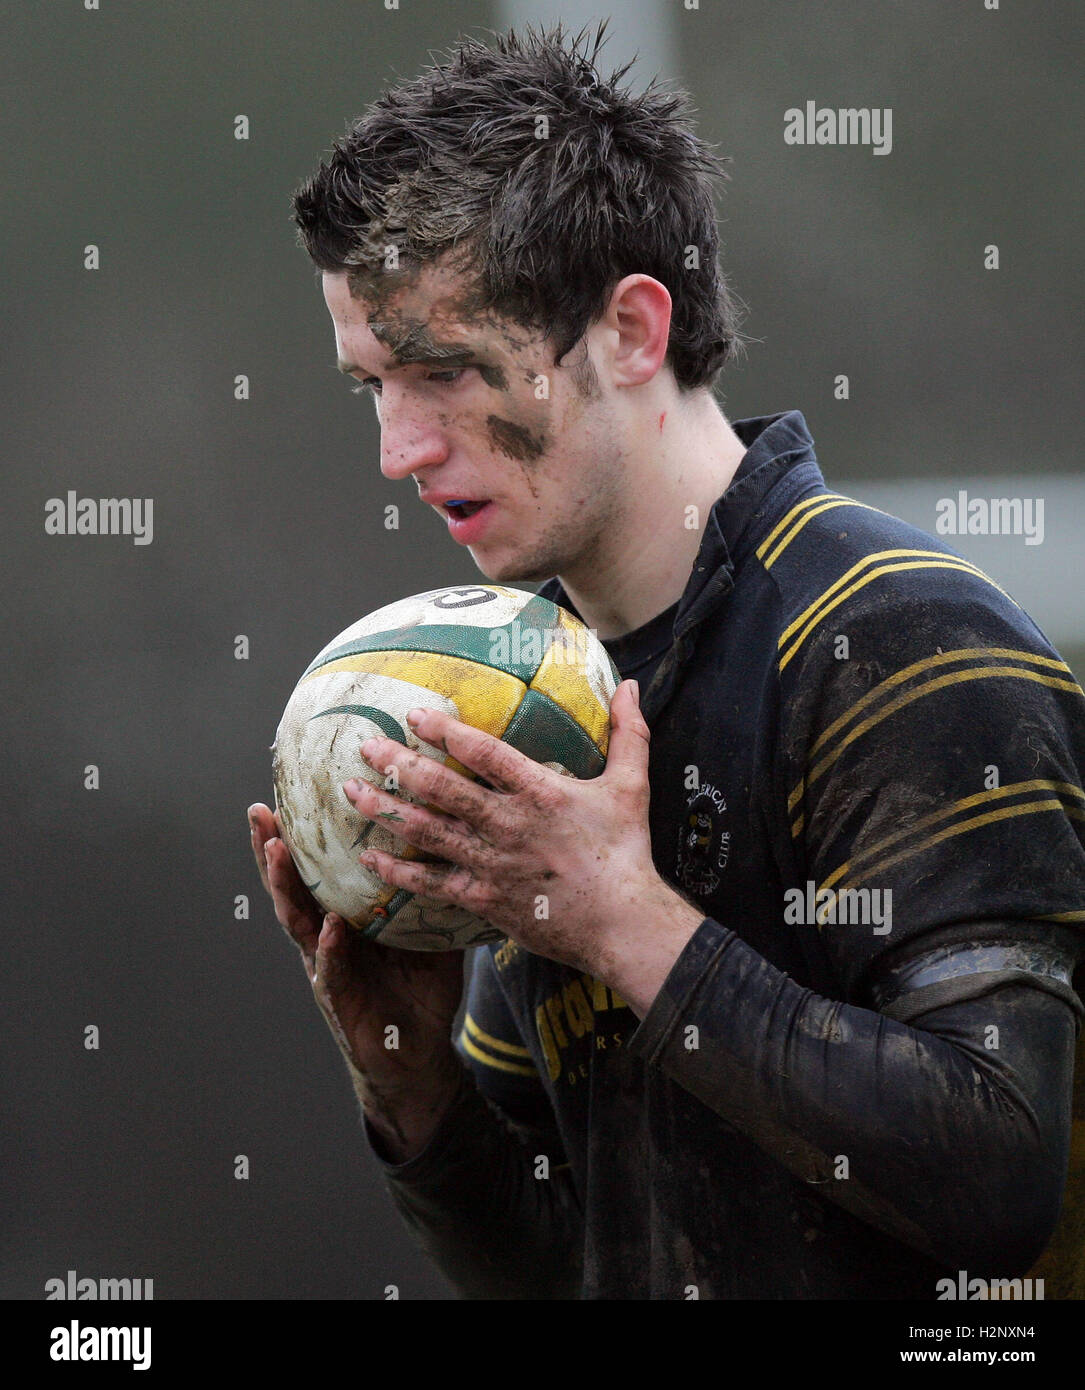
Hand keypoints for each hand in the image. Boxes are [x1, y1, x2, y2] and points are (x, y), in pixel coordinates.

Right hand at [247, 803, 464, 1157]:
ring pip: (297, 922)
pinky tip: (328, 928)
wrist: (418, 1056)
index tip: (283, 796)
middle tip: (259, 813)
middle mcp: (325, 937)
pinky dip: (329, 949)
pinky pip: (331, 970)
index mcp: (343, 916)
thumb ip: (430, 894)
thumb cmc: (420, 990)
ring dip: (284, 888)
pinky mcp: (340, 1000)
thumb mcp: (428, 932)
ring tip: (275, 853)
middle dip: (270, 850)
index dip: (297, 836)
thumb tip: (457, 842)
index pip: (315, 870)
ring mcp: (326, 968)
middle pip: (292, 887)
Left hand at [342, 679, 691, 980]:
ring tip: (353, 792)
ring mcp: (490, 863)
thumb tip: (631, 686)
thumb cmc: (626, 853)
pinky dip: (398, 872)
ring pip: (428, 832)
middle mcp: (506, 824)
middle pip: (441, 790)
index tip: (415, 714)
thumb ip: (629, 732)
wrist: (621, 924)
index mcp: (538, 792)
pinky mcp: (482, 898)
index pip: (484, 754)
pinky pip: (431, 883)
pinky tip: (370, 860)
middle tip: (365, 746)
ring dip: (387, 811)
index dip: (445, 732)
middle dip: (399, 765)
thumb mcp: (631, 785)